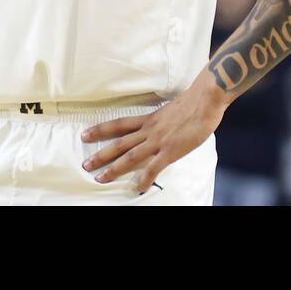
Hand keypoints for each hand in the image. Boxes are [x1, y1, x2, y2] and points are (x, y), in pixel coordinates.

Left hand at [81, 76, 229, 192]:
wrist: (204, 100)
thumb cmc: (193, 102)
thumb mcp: (170, 110)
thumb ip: (162, 120)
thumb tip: (161, 125)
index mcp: (148, 119)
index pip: (118, 124)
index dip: (100, 129)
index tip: (85, 134)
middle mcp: (149, 130)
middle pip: (119, 143)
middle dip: (100, 154)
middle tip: (85, 164)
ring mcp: (158, 141)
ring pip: (130, 156)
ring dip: (114, 168)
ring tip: (100, 178)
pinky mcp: (170, 151)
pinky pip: (154, 168)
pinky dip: (145, 179)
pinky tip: (137, 189)